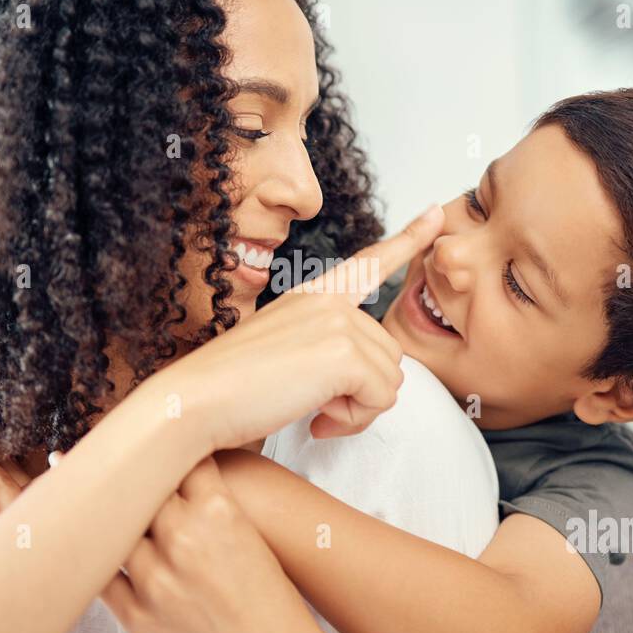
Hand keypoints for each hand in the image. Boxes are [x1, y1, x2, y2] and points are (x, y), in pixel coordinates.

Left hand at [101, 453, 382, 632]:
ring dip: (112, 515)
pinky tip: (100, 547)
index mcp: (220, 509)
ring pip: (114, 527)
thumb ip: (214, 501)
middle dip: (134, 478)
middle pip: (139, 486)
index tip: (157, 445)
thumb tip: (182, 472)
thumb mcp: (253, 535)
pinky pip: (103, 576)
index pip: (178, 457)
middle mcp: (183, 538)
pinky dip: (102, 560)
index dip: (166, 450)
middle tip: (119, 463)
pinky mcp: (137, 615)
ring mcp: (155, 579)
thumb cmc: (276, 601)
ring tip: (98, 499)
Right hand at [154, 205, 444, 452]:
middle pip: (389, 355)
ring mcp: (337, 322)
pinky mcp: (343, 352)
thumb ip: (327, 352)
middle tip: (317, 406)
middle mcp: (328, 301)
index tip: (436, 213)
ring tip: (311, 409)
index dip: (408, 239)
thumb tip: (368, 381)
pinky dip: (353, 420)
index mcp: (312, 295)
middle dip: (362, 393)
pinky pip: (380, 399)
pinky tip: (316, 417)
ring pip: (390, 380)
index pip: (368, 263)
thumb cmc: (231, 388)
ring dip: (358, 409)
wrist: (196, 400)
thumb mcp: (285, 355)